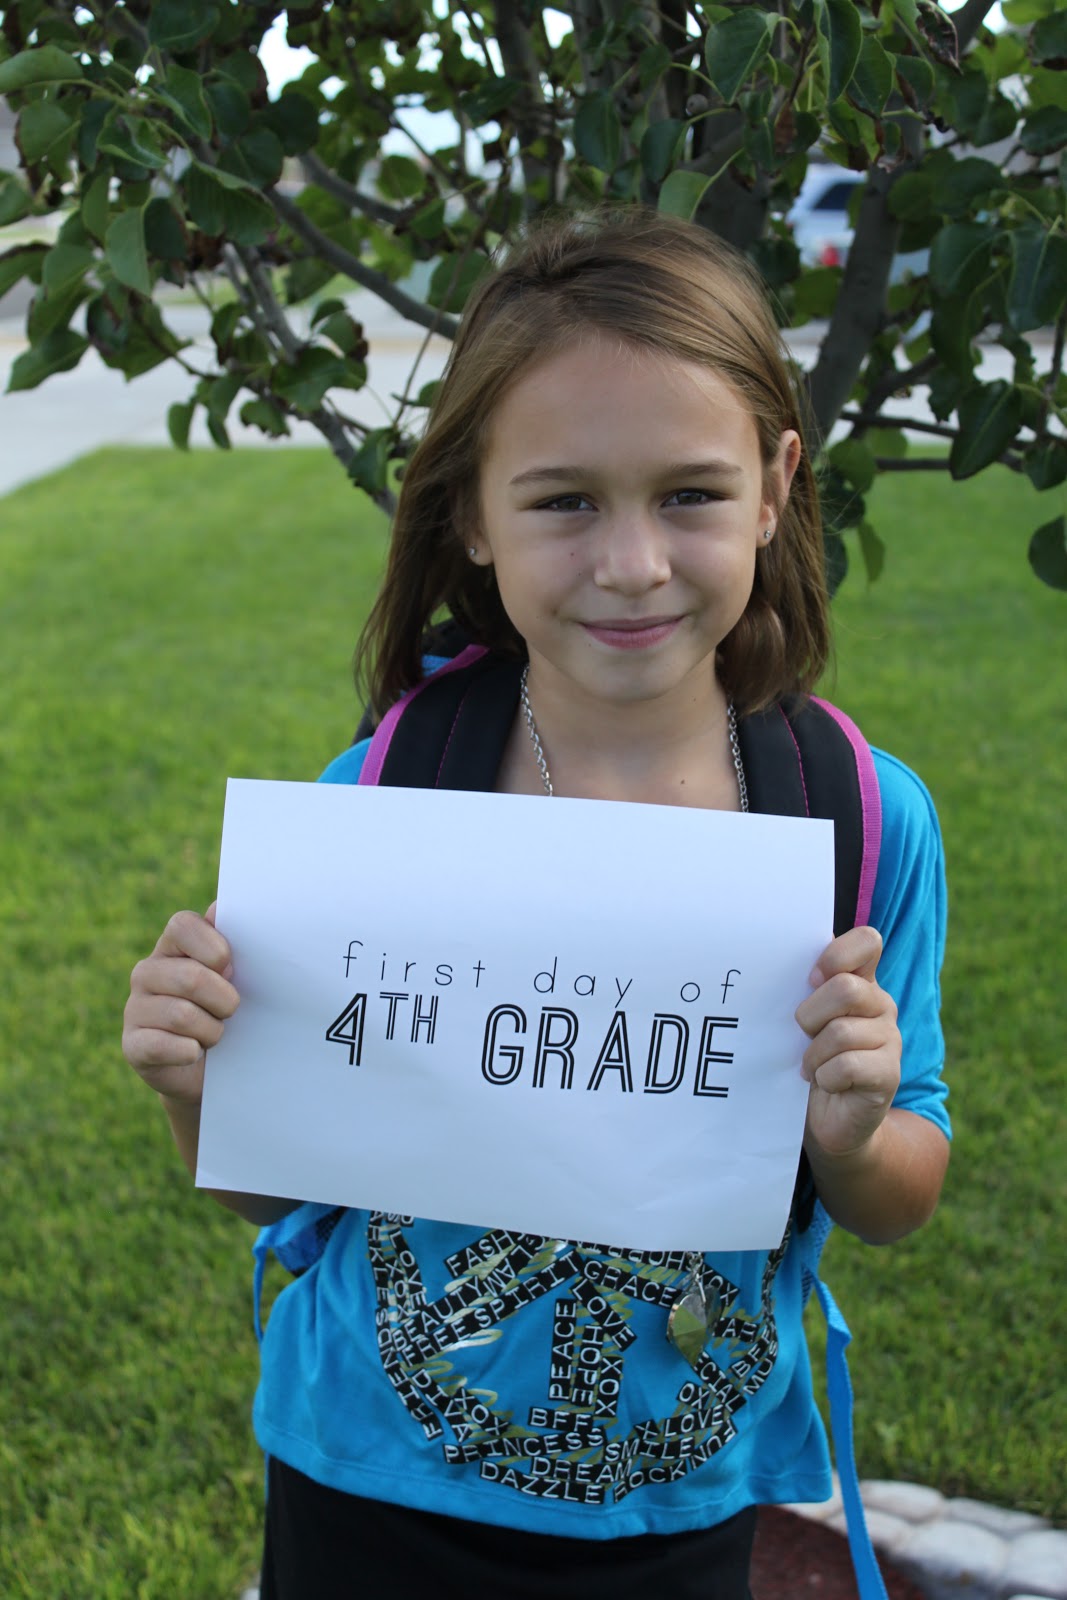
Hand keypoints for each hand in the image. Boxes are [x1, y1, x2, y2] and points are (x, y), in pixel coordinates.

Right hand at [122, 903, 238, 1105]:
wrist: (212, 1069)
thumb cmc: (226, 1011)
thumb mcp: (234, 976)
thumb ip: (229, 941)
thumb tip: (219, 906)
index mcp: (172, 946)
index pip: (183, 925)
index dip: (213, 948)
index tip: (230, 967)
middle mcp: (147, 972)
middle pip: (191, 977)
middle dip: (225, 1001)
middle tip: (229, 1012)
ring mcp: (135, 1008)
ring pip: (182, 1015)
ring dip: (211, 1031)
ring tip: (213, 1035)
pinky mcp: (132, 1045)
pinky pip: (163, 1045)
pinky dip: (190, 1052)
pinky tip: (193, 1053)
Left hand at [795, 925, 900, 1159]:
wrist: (830, 1120)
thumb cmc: (812, 1061)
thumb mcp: (806, 1020)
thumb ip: (806, 990)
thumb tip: (775, 959)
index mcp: (861, 983)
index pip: (866, 941)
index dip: (836, 954)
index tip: (810, 977)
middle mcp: (881, 1005)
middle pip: (845, 988)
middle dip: (810, 1015)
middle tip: (805, 1037)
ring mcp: (891, 1040)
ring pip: (841, 1032)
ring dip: (814, 1055)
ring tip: (812, 1067)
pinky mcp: (890, 1075)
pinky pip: (846, 1066)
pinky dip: (826, 1077)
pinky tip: (827, 1084)